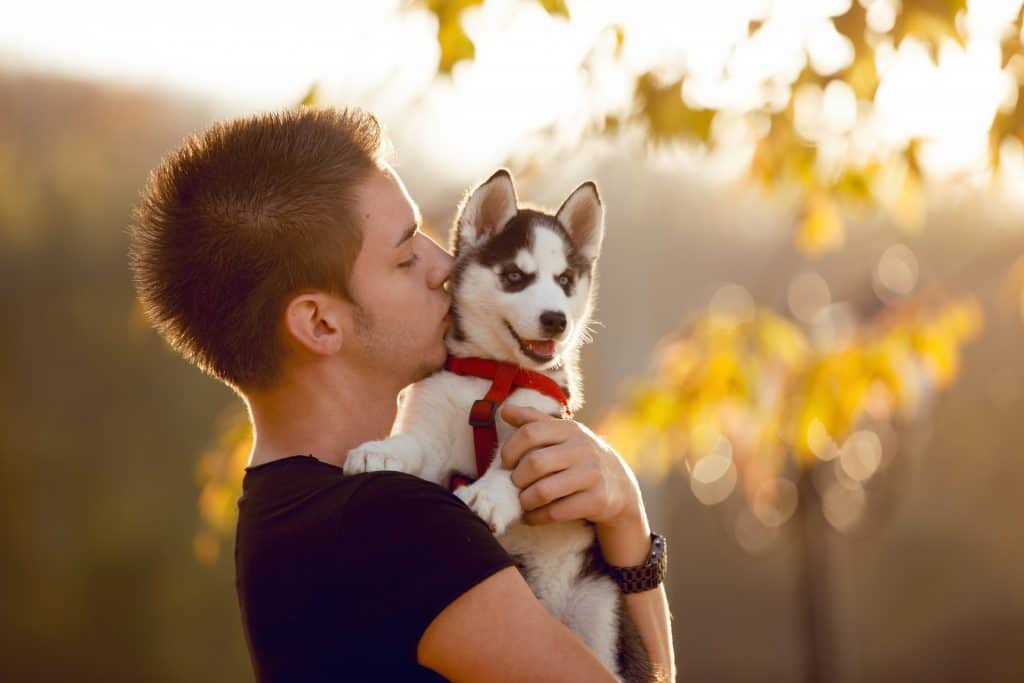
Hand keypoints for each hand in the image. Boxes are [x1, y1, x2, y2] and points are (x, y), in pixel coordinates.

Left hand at [499, 404, 643, 529]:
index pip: (530, 433)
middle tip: (515, 485)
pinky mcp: (597, 500)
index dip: (510, 449)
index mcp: (570, 429)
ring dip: (525, 501)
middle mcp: (583, 449)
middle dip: (517, 478)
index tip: (506, 463)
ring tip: (522, 502)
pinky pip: (556, 513)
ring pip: (543, 491)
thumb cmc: (579, 457)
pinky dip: (536, 517)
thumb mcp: (562, 434)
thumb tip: (504, 410)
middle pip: (534, 464)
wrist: (619, 484)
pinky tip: (531, 516)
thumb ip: (533, 421)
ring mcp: (592, 475)